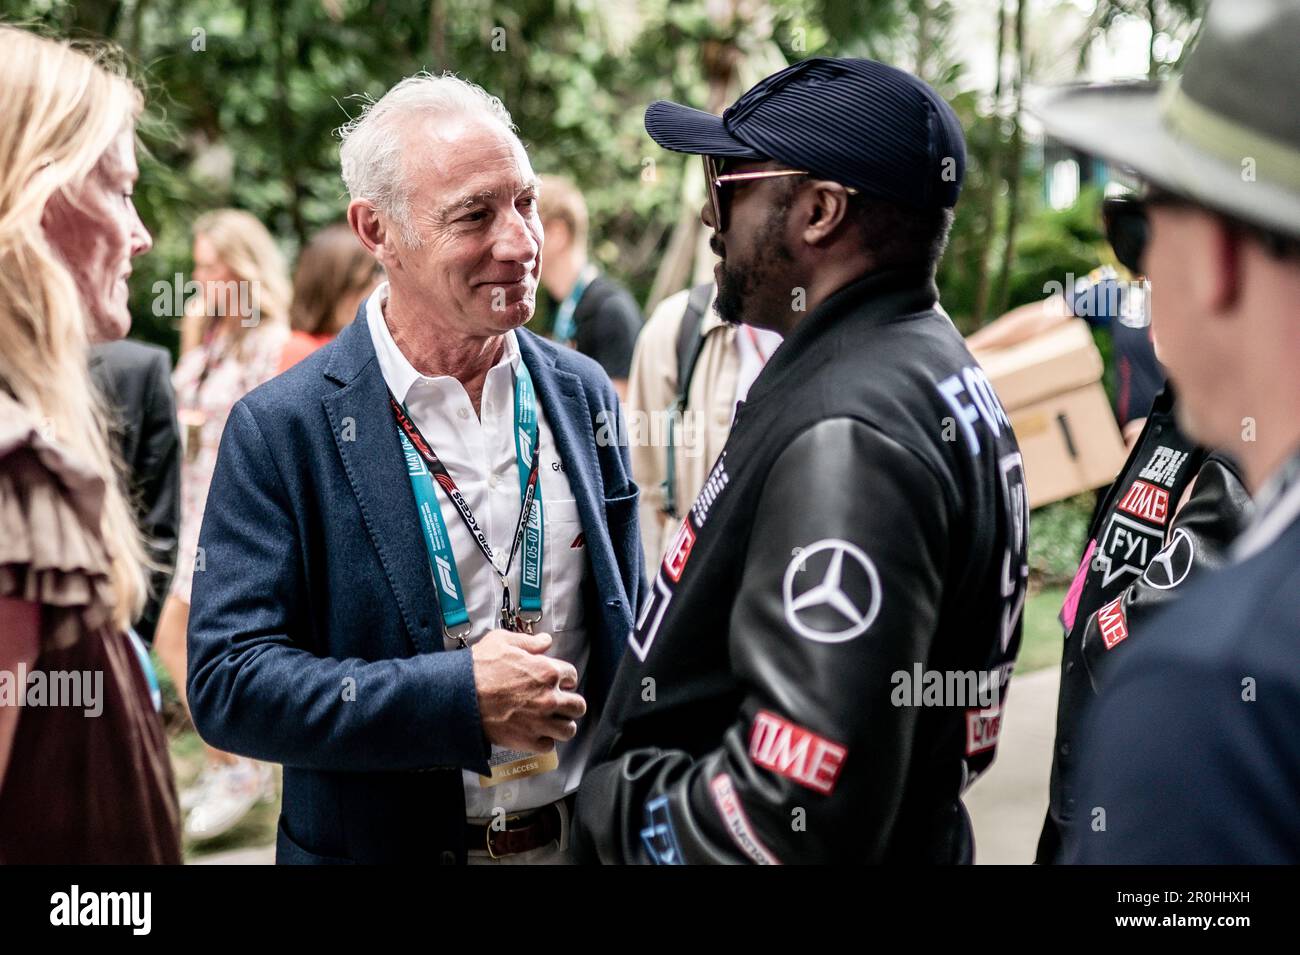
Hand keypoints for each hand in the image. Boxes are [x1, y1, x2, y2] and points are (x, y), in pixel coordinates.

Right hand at [470, 629, 584, 752]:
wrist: (458, 696)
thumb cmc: (477, 668)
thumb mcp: (502, 641)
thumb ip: (528, 642)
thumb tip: (544, 641)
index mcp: (547, 672)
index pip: (572, 676)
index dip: (564, 678)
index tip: (557, 681)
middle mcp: (549, 698)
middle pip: (578, 706)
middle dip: (570, 703)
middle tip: (560, 703)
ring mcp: (540, 721)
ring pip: (568, 729)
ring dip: (562, 725)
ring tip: (554, 721)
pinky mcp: (527, 740)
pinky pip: (549, 746)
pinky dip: (545, 741)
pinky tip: (537, 733)